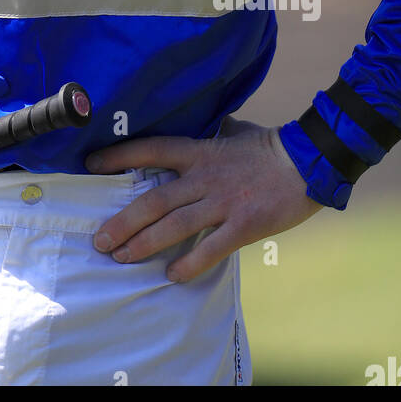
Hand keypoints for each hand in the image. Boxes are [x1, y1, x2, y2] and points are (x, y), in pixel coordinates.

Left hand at [85, 116, 322, 281]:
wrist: (310, 161)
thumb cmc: (269, 146)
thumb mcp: (232, 132)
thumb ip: (209, 135)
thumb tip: (196, 125)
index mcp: (199, 151)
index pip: (151, 150)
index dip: (118, 157)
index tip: (91, 165)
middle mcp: (204, 177)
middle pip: (154, 201)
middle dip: (122, 222)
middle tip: (99, 240)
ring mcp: (223, 203)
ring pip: (174, 227)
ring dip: (143, 244)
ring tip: (120, 258)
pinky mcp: (244, 226)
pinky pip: (211, 249)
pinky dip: (190, 264)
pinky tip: (171, 276)